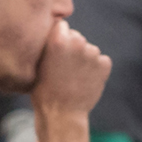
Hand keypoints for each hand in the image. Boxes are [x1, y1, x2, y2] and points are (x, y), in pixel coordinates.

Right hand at [30, 20, 111, 137]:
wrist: (61, 115)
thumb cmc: (43, 91)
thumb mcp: (36, 64)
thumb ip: (47, 45)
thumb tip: (55, 33)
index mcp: (58, 39)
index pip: (62, 26)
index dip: (57, 39)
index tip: (54, 52)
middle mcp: (78, 42)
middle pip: (76, 37)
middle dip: (71, 48)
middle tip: (63, 69)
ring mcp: (93, 53)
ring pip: (89, 50)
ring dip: (83, 59)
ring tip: (73, 78)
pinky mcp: (104, 64)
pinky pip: (100, 61)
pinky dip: (95, 69)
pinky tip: (84, 81)